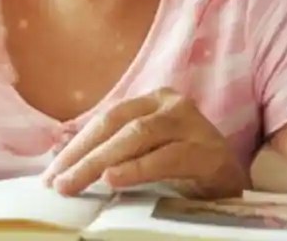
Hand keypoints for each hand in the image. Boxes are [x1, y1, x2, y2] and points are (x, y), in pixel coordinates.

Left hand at [40, 88, 246, 198]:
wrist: (235, 186)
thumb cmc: (185, 170)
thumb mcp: (147, 154)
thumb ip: (115, 152)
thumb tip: (64, 165)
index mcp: (155, 101)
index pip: (107, 118)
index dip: (76, 144)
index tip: (50, 173)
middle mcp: (173, 105)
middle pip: (118, 124)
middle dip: (82, 154)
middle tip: (57, 183)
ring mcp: (194, 125)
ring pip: (139, 136)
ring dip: (102, 161)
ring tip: (75, 182)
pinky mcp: (208, 152)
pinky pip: (167, 157)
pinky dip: (137, 168)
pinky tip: (114, 179)